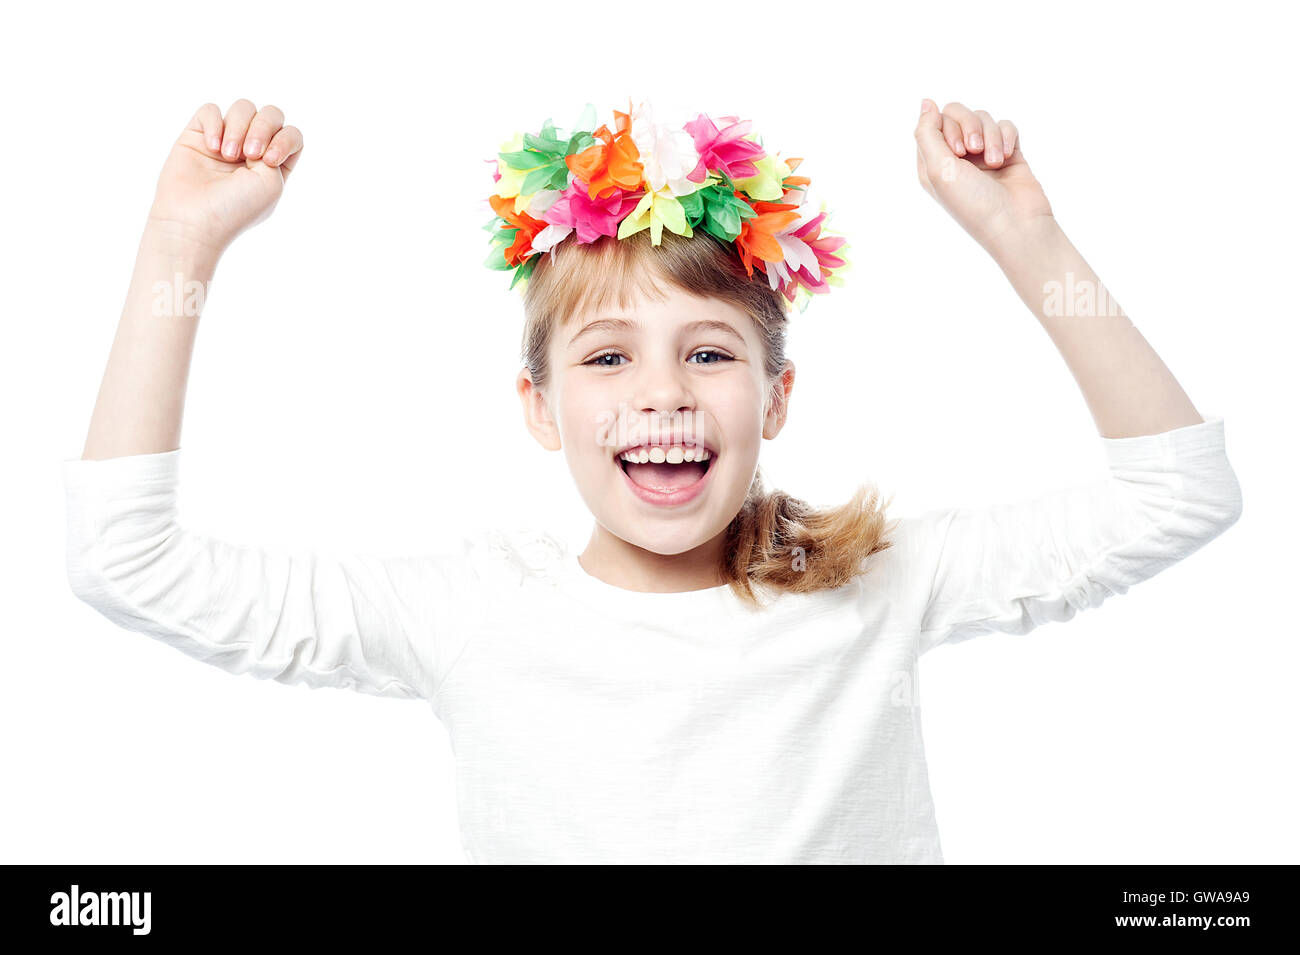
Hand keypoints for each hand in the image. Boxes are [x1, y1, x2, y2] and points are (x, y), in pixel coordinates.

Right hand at [146, 99, 303, 254]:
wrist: (193, 221)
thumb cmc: (236, 209)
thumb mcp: (272, 183)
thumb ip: (277, 149)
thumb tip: (256, 127)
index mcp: (274, 166)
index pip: (291, 135)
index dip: (284, 139)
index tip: (268, 161)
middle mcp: (251, 152)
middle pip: (271, 114)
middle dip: (263, 127)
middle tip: (250, 154)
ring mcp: (225, 142)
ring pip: (243, 108)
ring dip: (239, 127)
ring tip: (228, 154)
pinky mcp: (197, 136)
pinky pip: (211, 110)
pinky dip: (214, 124)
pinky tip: (212, 147)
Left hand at [914, 99, 1052, 256]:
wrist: (1016, 224)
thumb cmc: (973, 204)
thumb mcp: (938, 169)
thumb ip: (926, 133)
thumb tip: (925, 102)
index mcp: (933, 163)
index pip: (934, 122)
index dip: (947, 127)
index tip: (957, 151)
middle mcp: (956, 157)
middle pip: (958, 113)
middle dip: (969, 127)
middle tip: (974, 151)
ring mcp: (982, 155)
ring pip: (984, 118)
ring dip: (991, 136)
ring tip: (995, 162)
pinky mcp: (1007, 153)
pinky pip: (1006, 126)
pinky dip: (1007, 137)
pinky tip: (1007, 158)